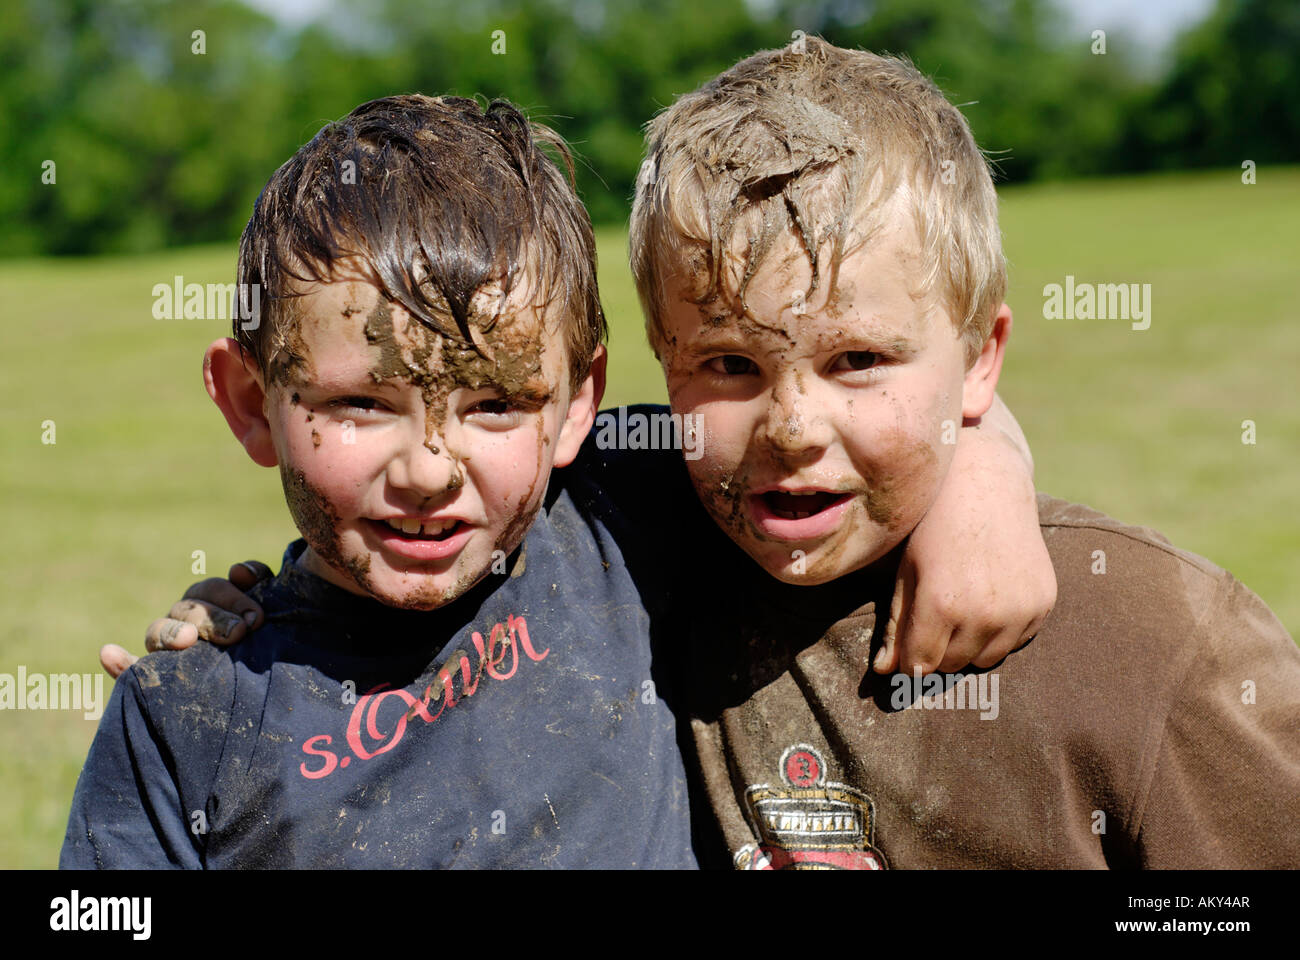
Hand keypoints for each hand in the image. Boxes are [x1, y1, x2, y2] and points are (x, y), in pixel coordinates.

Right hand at [100, 561, 272, 678]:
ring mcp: (166, 648)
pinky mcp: (152, 676)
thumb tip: (239, 571)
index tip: (256, 616)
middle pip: (189, 609)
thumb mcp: (264, 613)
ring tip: (187, 640)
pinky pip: (131, 670)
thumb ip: (259, 586)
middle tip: (240, 632)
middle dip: (215, 618)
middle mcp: (184, 621)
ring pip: (158, 632)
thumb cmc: (266, 644)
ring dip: (171, 633)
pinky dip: (120, 663)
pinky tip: (109, 653)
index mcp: (209, 603)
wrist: (261, 694)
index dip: (233, 596)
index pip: (212, 590)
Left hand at [874, 399, 1055, 673]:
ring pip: (986, 659)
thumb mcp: (906, 571)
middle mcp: (984, 613)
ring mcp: (1019, 610)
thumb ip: (896, 624)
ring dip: (968, 646)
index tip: (904, 651)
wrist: (987, 483)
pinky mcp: (1043, 603)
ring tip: (959, 608)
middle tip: (931, 622)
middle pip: (951, 665)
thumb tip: (884, 671)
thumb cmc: (933, 525)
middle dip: (935, 653)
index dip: (907, 662)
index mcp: (941, 604)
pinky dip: (1000, 631)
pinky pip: (1016, 640)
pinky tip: (988, 597)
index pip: (919, 666)